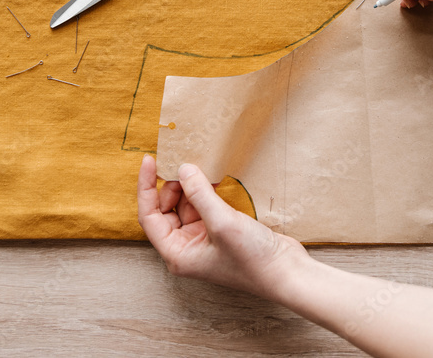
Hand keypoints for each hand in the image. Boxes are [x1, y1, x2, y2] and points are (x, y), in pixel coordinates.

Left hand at [137, 155, 308, 299]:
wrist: (286, 272)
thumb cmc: (252, 259)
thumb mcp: (222, 222)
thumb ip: (199, 194)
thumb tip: (183, 169)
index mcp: (177, 254)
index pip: (149, 216)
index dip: (146, 187)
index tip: (150, 160)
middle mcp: (186, 248)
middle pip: (165, 209)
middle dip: (172, 185)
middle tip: (184, 163)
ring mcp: (203, 240)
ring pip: (186, 206)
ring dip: (190, 187)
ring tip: (199, 168)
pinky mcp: (220, 231)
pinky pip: (204, 206)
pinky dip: (205, 192)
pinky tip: (213, 179)